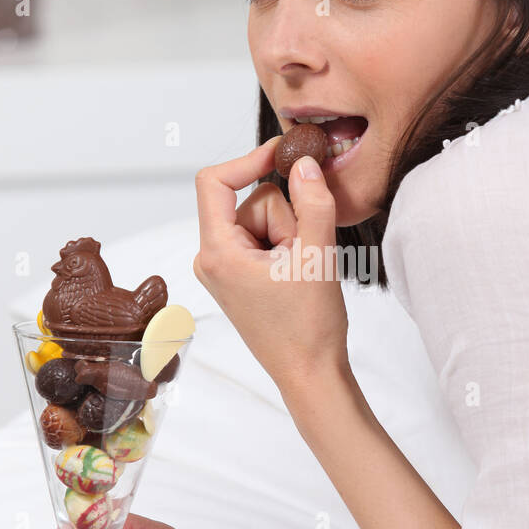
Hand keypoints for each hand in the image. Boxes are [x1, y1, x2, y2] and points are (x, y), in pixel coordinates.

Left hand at [192, 135, 349, 394]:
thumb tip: (305, 163)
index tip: (284, 155)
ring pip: (261, 219)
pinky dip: (286, 246)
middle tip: (303, 254)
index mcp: (217, 252)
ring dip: (289, 234)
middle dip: (284, 217)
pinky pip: (263, 239)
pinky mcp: (238, 275)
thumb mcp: (318, 256)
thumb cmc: (308, 327)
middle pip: (249, 202)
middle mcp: (210, 258)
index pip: (214, 181)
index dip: (249, 159)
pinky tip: (297, 275)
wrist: (310, 373)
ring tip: (301, 271)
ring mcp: (223, 268)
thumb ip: (313, 202)